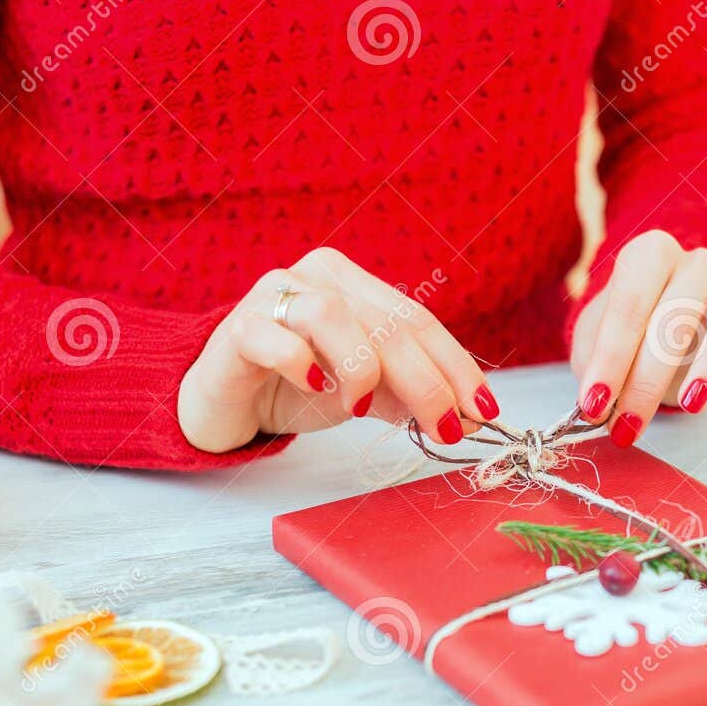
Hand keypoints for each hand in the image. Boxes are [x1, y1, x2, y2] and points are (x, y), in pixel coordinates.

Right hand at [178, 248, 498, 452]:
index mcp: (354, 284)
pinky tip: (318, 387)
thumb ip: (408, 397)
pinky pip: (276, 337)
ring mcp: (273, 297)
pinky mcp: (236, 329)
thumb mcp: (365, 395)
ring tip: (362, 408)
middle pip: (386, 323)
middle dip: (426, 381)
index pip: (418, 321)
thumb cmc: (295, 388)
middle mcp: (316, 278)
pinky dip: (303, 363)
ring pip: (334, 317)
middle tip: (445, 427)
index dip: (455, 366)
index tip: (483, 408)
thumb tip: (464, 416)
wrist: (223, 402)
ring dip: (362, 370)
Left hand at [569, 231, 706, 444]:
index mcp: (648, 256)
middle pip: (678, 311)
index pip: (630, 303)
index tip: (593, 404)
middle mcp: (695, 262)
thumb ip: (598, 367)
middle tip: (629, 423)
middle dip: (648, 376)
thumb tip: (597, 405)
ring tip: (690, 404)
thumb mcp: (597, 349)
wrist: (658, 340)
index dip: (611, 357)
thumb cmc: (626, 343)